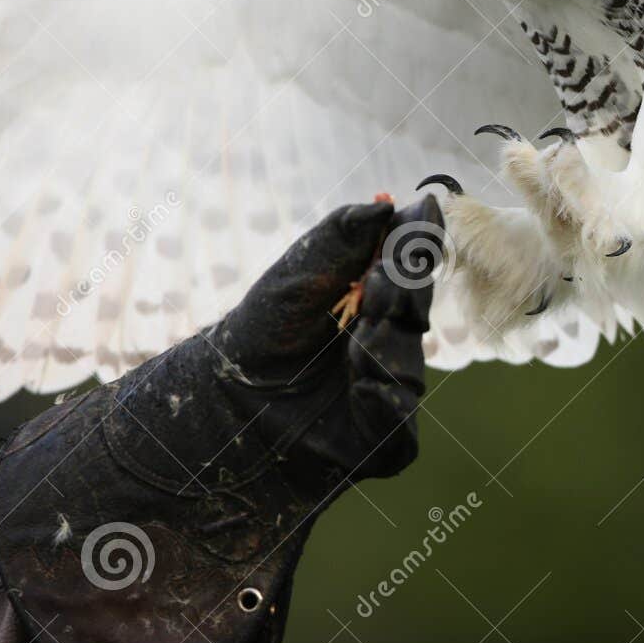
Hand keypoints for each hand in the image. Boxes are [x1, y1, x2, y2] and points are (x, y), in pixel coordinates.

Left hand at [221, 196, 441, 481]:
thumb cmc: (258, 334)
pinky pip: (402, 422)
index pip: (410, 267)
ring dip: (383, 347)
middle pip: (416, 310)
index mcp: (372, 300)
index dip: (417, 242)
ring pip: (409, 365)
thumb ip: (339, 237)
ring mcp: (385, 391)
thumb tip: (386, 201)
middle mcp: (385, 341)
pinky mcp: (379, 441)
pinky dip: (385, 402)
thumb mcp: (296, 276)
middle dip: (400, 292)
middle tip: (377, 281)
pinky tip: (364, 389)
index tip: (422, 212)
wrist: (221, 403)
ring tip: (353, 345)